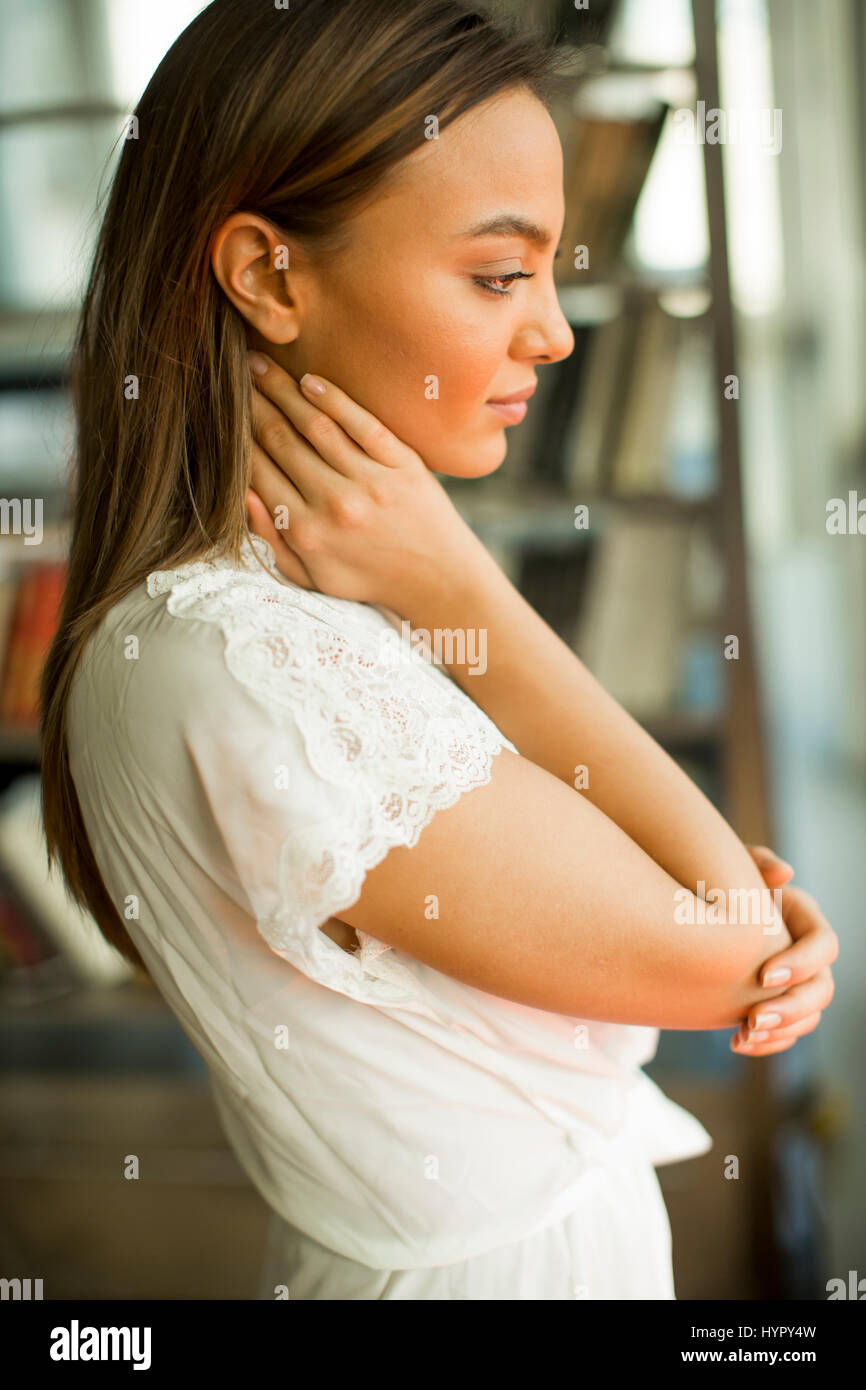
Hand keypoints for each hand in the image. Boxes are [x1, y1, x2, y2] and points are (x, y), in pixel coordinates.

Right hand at [243, 353, 483, 613]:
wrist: (439, 580)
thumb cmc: (367, 577)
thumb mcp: (311, 577)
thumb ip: (272, 540)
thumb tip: (241, 493)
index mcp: (306, 533)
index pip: (257, 471)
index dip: (236, 436)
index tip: (223, 411)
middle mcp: (335, 505)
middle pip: (280, 440)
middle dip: (252, 403)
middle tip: (235, 376)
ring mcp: (371, 482)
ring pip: (315, 425)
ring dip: (283, 389)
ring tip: (262, 365)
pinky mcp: (403, 465)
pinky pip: (361, 422)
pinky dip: (333, 397)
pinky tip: (310, 380)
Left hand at [730, 846, 837, 1056]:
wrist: (694, 907)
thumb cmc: (717, 877)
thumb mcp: (733, 863)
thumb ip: (756, 860)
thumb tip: (783, 872)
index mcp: (804, 919)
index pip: (824, 946)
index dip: (802, 963)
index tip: (763, 976)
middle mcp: (806, 954)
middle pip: (822, 990)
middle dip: (792, 1008)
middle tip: (754, 1018)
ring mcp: (795, 983)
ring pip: (808, 1018)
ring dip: (781, 1031)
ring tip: (744, 1036)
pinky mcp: (775, 1004)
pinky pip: (786, 1033)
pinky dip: (767, 1043)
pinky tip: (737, 1043)